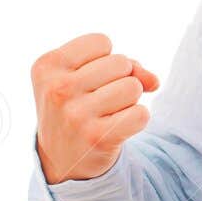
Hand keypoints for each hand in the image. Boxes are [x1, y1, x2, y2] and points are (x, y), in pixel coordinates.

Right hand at [31, 33, 159, 184]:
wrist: (62, 158)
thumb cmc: (78, 105)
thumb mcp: (85, 76)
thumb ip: (125, 65)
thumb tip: (154, 81)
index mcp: (47, 65)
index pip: (102, 42)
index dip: (106, 58)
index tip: (90, 78)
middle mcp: (58, 89)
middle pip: (120, 62)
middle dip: (121, 78)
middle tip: (101, 98)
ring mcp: (76, 115)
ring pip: (133, 87)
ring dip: (130, 99)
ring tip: (109, 112)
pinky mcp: (97, 137)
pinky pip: (141, 114)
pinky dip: (137, 119)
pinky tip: (118, 127)